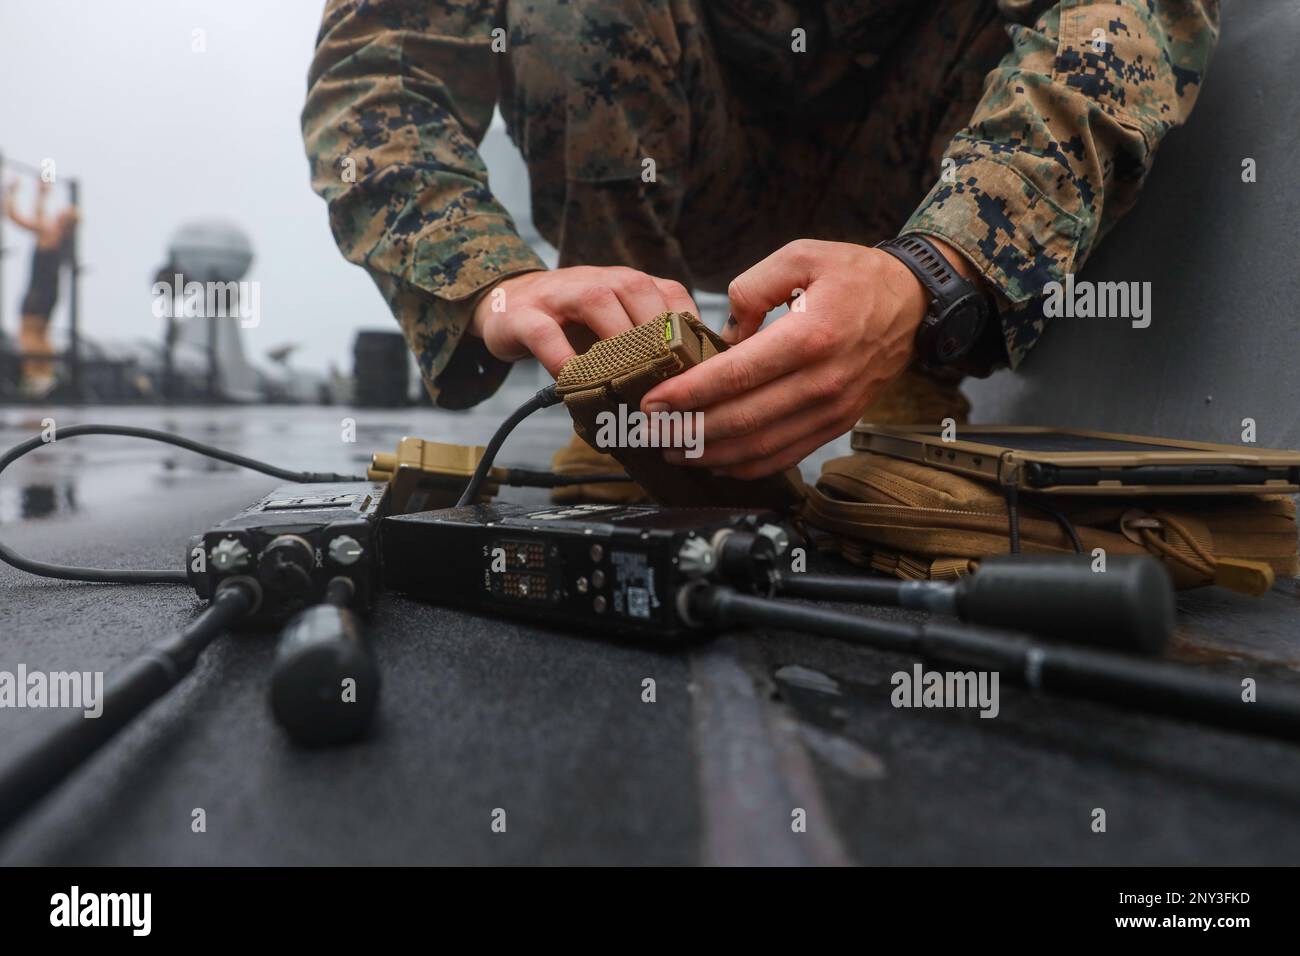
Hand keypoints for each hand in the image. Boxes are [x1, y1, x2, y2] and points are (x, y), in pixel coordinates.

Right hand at [470, 266, 699, 375]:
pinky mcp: (524, 316)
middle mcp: (598, 280)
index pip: (671, 293)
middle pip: (638, 291)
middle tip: (673, 379)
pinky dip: (561, 357)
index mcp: (627, 284)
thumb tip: (693, 389)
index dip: (692, 327)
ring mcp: (559, 294)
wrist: (505, 305)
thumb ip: (647, 348)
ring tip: (631, 380)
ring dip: (617, 339)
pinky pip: (545, 333)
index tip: (707, 367)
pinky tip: (574, 383)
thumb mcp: (613, 329)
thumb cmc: (570, 325)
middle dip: (659, 333)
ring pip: (597, 301)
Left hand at [640, 237, 973, 478]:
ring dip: (711, 454)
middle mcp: (822, 380)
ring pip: (761, 446)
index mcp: (810, 336)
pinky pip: (785, 456)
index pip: (736, 375)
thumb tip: (722, 332)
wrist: (912, 303)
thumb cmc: (855, 276)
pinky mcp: (836, 424)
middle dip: (689, 429)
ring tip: (673, 447)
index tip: (654, 400)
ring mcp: (831, 409)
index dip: (689, 392)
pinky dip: (746, 465)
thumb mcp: (801, 255)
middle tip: (651, 429)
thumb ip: (751, 286)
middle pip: (743, 419)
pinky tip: (715, 459)